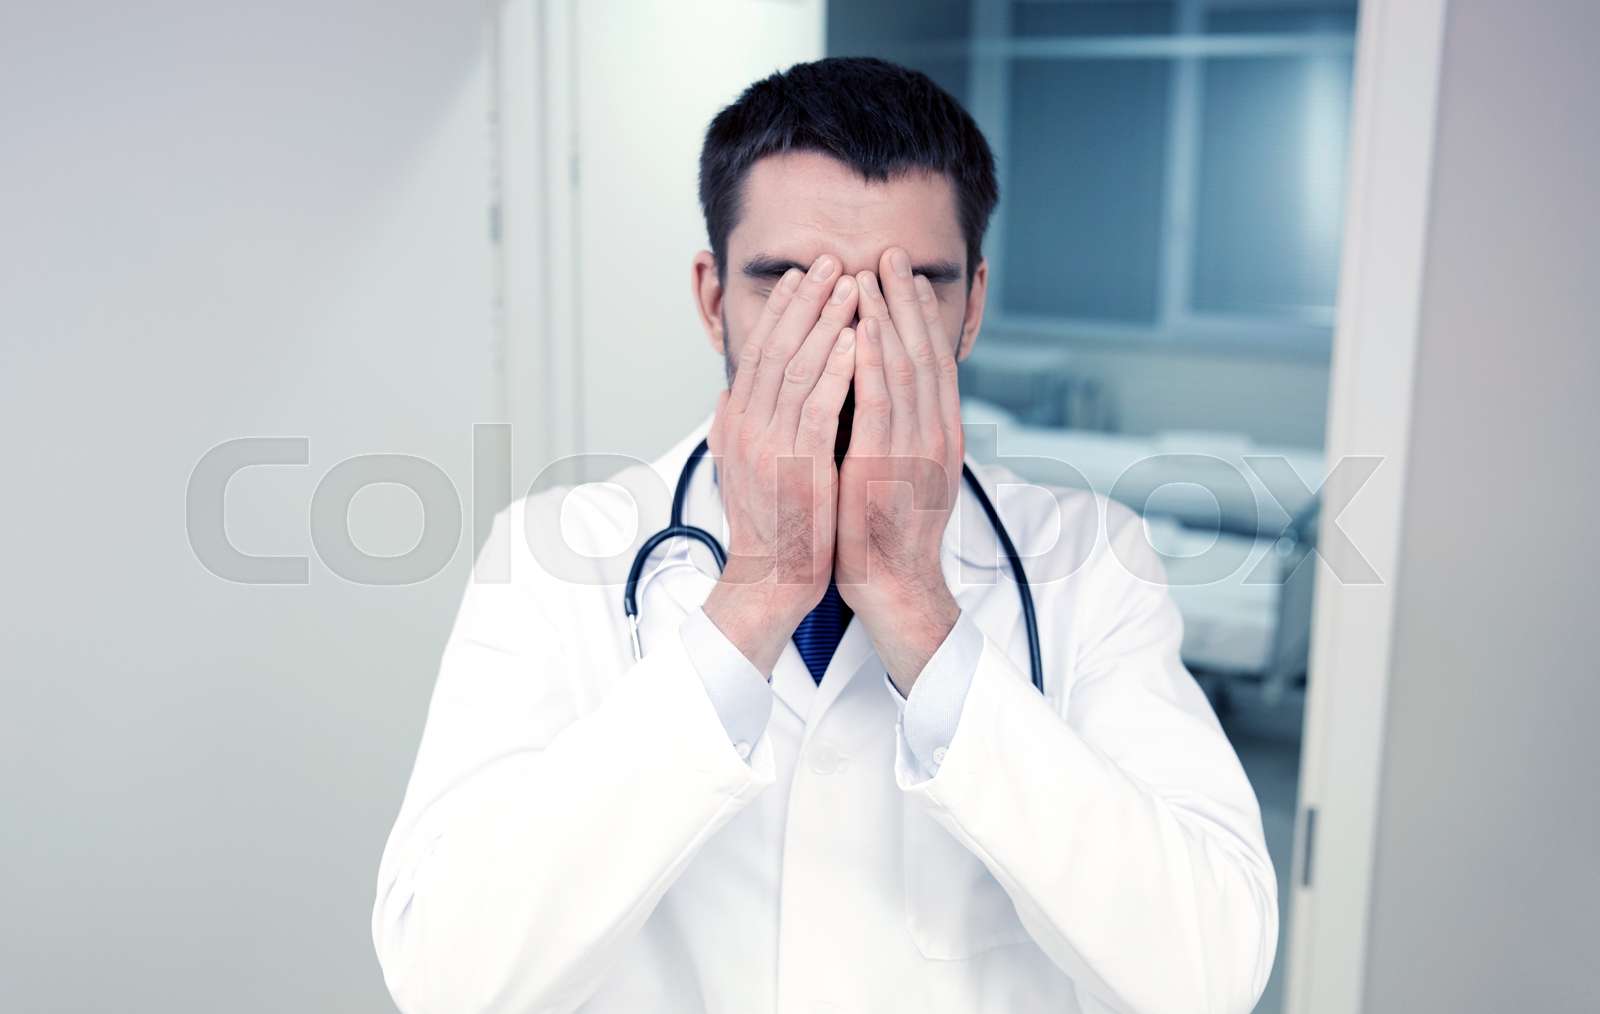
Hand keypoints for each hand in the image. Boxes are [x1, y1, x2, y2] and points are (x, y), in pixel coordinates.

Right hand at [703, 254, 858, 675]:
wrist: (772, 580)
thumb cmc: (771, 527)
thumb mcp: (741, 470)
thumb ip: (734, 429)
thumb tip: (727, 396)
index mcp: (738, 424)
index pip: (759, 352)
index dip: (782, 310)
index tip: (804, 277)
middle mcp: (749, 428)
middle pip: (777, 348)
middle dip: (807, 301)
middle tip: (831, 262)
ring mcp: (772, 446)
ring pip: (799, 368)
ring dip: (827, 322)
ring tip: (851, 286)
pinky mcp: (799, 467)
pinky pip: (820, 407)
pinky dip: (839, 369)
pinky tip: (859, 340)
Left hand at [836, 248, 963, 694]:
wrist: (891, 588)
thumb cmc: (883, 534)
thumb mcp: (899, 471)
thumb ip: (896, 430)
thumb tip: (879, 392)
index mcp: (939, 436)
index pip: (932, 361)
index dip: (919, 315)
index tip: (903, 277)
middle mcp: (935, 436)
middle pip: (925, 352)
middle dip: (906, 300)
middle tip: (891, 255)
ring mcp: (915, 451)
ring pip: (905, 368)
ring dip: (888, 316)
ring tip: (872, 274)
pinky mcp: (887, 467)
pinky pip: (880, 403)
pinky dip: (873, 361)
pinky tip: (862, 328)